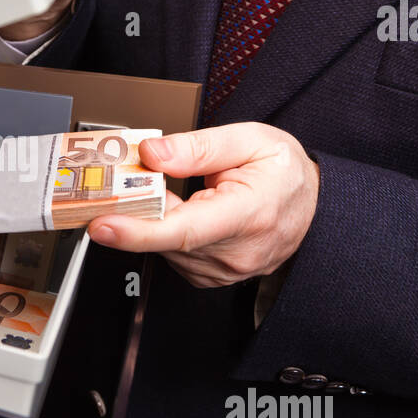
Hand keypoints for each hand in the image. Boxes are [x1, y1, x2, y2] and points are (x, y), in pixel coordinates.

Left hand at [88, 124, 320, 287]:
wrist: (314, 204)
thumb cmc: (285, 171)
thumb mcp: (249, 140)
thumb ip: (197, 147)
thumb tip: (152, 154)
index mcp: (248, 214)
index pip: (183, 231)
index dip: (137, 231)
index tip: (102, 226)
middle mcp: (236, 252)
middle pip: (165, 238)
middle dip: (140, 209)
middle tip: (134, 178)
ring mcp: (225, 270)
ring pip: (165, 248)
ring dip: (158, 219)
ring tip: (186, 191)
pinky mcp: (213, 277)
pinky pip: (174, 255)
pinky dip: (169, 233)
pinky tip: (188, 212)